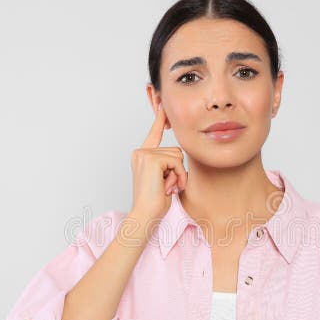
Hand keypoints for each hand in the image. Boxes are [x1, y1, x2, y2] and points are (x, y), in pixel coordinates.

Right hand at [129, 101, 187, 222]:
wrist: (145, 216)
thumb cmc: (155, 203)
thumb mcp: (164, 179)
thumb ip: (168, 164)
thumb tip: (178, 155)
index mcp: (142, 155)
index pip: (154, 133)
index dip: (159, 118)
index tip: (162, 103)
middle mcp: (141, 152)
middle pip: (175, 149)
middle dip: (178, 169)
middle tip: (167, 185)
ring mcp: (144, 154)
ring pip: (177, 155)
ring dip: (178, 174)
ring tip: (166, 187)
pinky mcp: (151, 159)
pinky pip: (177, 162)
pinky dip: (178, 176)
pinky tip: (167, 186)